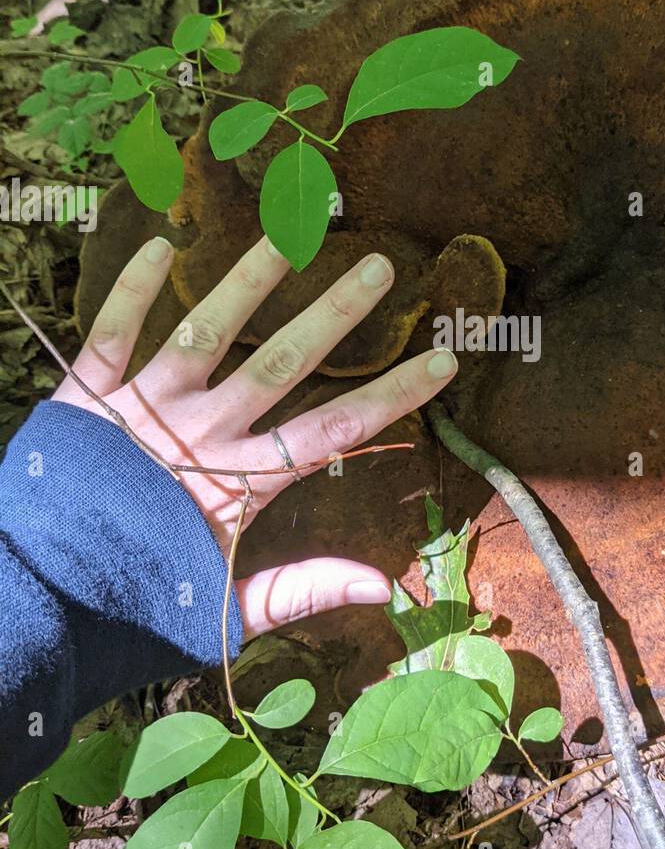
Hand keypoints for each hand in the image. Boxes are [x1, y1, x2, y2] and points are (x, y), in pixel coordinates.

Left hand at [54, 235, 456, 638]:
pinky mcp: (88, 398)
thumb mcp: (225, 615)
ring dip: (247, 281)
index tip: (440, 359)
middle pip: (282, 364)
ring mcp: (144, 409)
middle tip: (378, 266)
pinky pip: (112, 333)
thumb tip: (383, 585)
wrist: (35, 603)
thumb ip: (301, 591)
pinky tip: (160, 245)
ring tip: (287, 234)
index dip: (392, 395)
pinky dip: (133, 290)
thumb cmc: (136, 609)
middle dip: (335, 315)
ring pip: (205, 331)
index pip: (334, 431)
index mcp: (241, 482)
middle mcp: (201, 433)